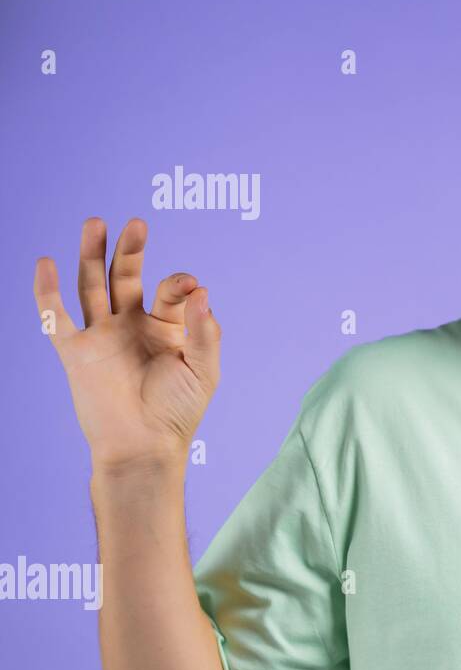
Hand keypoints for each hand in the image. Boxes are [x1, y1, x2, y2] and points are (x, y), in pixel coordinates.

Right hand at [33, 217, 221, 472]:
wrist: (143, 446)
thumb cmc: (178, 412)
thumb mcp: (203, 370)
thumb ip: (205, 332)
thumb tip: (201, 290)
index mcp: (165, 327)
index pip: (169, 292)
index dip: (178, 284)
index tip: (189, 286)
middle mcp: (132, 325)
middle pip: (126, 277)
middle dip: (130, 251)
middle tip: (137, 224)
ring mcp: (102, 336)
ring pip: (92, 286)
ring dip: (92, 255)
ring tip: (95, 223)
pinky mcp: (76, 352)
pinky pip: (56, 317)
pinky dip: (47, 292)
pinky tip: (45, 262)